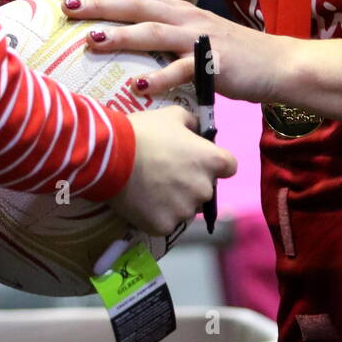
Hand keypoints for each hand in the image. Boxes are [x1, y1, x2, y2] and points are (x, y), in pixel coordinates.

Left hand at [59, 0, 291, 104]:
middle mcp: (185, 17)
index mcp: (176, 10)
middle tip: (67, 6)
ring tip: (92, 41)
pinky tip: (139, 88)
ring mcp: (200, 39)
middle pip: (136, 4)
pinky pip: (184, 70)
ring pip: (155, 32)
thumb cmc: (230, 55)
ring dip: (122, 35)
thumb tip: (122, 44)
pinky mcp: (215, 63)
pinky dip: (161, 78)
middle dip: (99, 3)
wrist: (277, 64)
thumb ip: (162, 37)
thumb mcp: (192, 38)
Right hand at [109, 106, 235, 236]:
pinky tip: (142, 201)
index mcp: (212, 161)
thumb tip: (196, 130)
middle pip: (205, 189)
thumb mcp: (173, 115)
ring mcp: (184, 211)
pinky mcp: (164, 227)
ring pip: (185, 208)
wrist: (112, 156)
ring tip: (151, 187)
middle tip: (166, 173)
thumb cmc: (145, 132)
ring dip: (175, 201)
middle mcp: (204, 189)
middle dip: (191, 183)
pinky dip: (157, 215)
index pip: (229, 167)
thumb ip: (192, 123)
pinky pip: (166, 223)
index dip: (214, 163)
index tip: (197, 161)